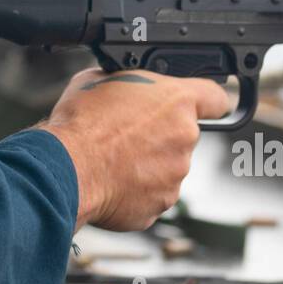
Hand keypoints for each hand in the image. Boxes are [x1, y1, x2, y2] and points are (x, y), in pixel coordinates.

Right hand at [40, 67, 229, 231]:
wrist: (66, 169)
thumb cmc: (81, 123)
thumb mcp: (99, 79)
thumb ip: (127, 82)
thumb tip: (125, 86)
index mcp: (175, 101)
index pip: (215, 98)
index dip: (206, 101)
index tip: (200, 107)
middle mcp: (184, 138)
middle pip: (182, 134)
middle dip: (159, 134)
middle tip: (127, 133)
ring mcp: (175, 175)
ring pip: (167, 166)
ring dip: (147, 163)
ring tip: (113, 158)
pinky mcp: (160, 204)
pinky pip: (152, 193)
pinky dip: (136, 188)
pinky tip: (112, 179)